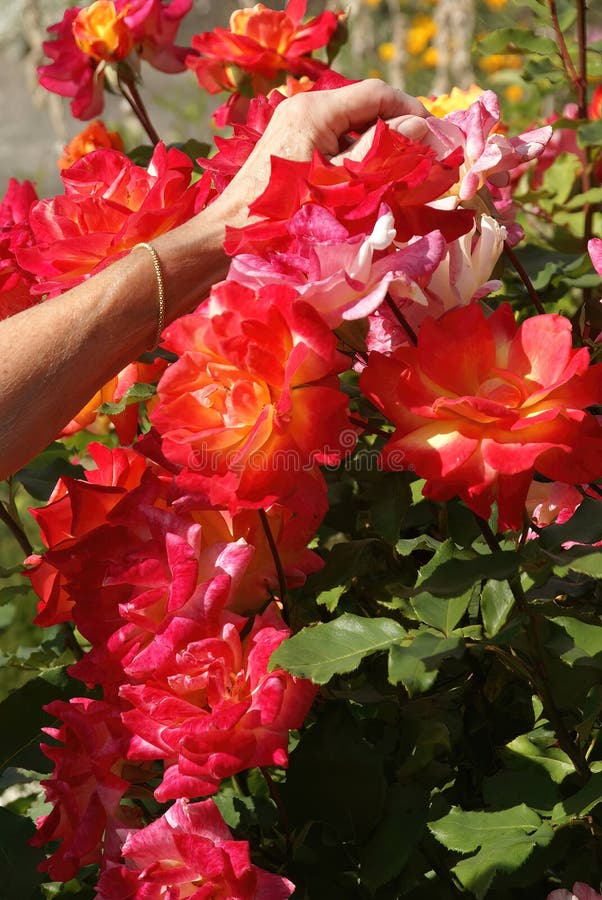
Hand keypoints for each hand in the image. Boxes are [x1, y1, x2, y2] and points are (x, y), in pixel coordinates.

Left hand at [210, 79, 428, 227]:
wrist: (231, 234)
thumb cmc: (283, 214)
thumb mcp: (340, 184)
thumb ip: (381, 153)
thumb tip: (420, 128)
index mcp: (315, 110)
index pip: (376, 93)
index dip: (411, 111)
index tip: (435, 136)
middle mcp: (302, 107)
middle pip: (364, 108)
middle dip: (396, 131)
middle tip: (422, 160)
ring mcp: (293, 125)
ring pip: (349, 127)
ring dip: (376, 147)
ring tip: (398, 176)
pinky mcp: (289, 144)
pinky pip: (332, 142)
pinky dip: (354, 157)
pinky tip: (365, 182)